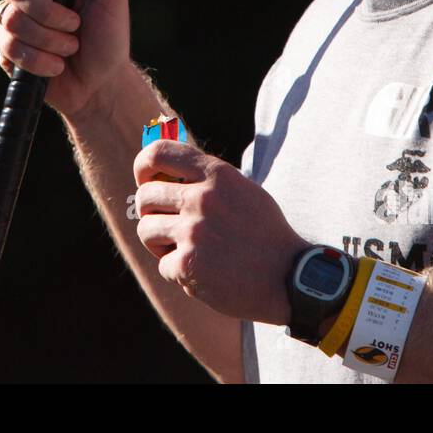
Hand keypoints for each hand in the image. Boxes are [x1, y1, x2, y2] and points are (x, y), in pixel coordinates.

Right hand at [0, 0, 130, 120]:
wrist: (100, 86)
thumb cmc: (110, 37)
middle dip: (51, 14)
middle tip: (76, 27)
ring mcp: (18, 17)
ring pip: (13, 20)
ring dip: (50, 41)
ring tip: (70, 50)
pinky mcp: (8, 47)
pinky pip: (9, 47)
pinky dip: (40, 61)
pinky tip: (56, 67)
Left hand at [133, 140, 308, 324]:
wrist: (290, 278)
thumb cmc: (265, 234)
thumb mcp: (243, 191)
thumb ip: (207, 178)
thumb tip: (162, 170)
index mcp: (217, 175)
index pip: (157, 154)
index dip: (142, 167)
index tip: (145, 180)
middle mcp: (203, 199)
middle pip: (145, 196)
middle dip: (150, 212)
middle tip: (167, 224)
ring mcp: (194, 232)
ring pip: (145, 230)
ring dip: (159, 243)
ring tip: (184, 250)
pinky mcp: (188, 265)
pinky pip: (162, 265)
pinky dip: (177, 272)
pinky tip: (202, 274)